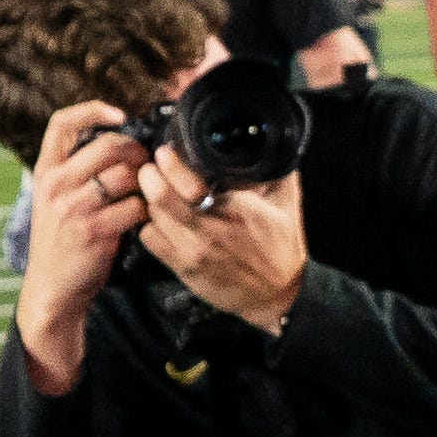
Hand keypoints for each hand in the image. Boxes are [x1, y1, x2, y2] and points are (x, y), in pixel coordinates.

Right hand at [17, 102, 151, 394]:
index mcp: (46, 171)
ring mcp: (73, 206)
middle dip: (139, 152)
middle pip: (110, 145)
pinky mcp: (94, 230)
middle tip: (149, 167)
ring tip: (149, 196)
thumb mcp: (56, 199)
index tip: (119, 114)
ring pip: (128, 175)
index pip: (62, 123)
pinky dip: (149, 212)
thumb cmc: (65, 239)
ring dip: (148, 184)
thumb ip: (78, 171)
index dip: (93, 110)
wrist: (53, 286)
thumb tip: (122, 142)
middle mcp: (56, 184)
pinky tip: (147, 219)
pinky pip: (137, 207)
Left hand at [135, 146, 307, 333]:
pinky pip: (150, 239)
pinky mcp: (183, 268)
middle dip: (149, 177)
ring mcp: (194, 252)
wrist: (279, 294)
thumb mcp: (288, 205)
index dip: (170, 164)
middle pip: (161, 199)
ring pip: (151, 217)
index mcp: (238, 211)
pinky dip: (150, 225)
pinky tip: (160, 220)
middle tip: (150, 168)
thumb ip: (275, 172)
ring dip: (148, 201)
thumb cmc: (282, 247)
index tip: (165, 152)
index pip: (189, 183)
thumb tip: (269, 142)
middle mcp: (211, 231)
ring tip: (154, 191)